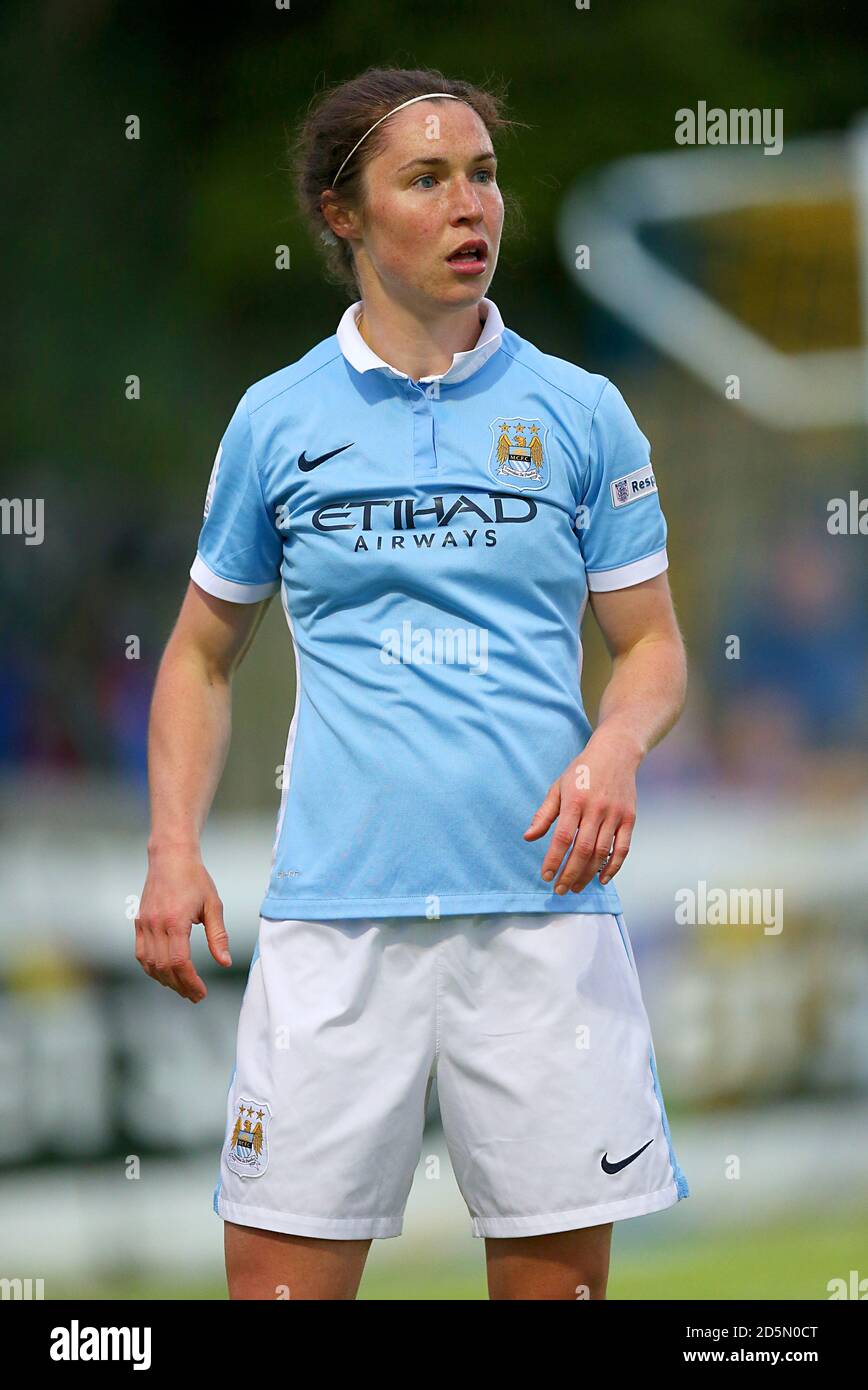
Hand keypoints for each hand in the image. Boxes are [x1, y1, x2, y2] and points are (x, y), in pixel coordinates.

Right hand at [135, 846, 231, 1002]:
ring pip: (149, 964)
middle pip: (164, 967)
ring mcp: (144, 924)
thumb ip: (218, 935)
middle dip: (180, 986)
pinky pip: (141, 953)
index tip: (201, 993)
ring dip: (165, 980)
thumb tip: (224, 962)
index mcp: (175, 921)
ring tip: (182, 988)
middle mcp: (155, 925)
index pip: (180, 962)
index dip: (190, 981)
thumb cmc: (195, 879)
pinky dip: (151, 968)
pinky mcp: (139, 923)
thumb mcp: (213, 905)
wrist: (170, 857)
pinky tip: (165, 973)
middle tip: (195, 996)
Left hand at [523, 727, 639, 894]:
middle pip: (582, 850)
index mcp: (574, 801)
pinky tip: (601, 879)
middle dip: (569, 874)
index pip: (562, 838)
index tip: (546, 876)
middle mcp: (596, 810)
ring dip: (588, 875)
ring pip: (601, 853)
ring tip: (576, 888)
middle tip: (559, 890)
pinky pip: (622, 849)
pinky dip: (612, 867)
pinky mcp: (629, 819)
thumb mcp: (558, 786)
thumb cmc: (582, 770)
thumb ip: (544, 814)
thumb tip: (529, 837)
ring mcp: (614, 815)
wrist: (616, 752)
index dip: (554, 860)